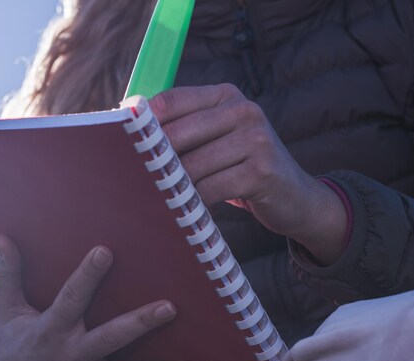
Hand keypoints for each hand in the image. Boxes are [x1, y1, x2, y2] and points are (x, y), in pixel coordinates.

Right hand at [0, 235, 208, 360]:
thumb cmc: (6, 346)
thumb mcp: (1, 310)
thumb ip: (7, 273)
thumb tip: (0, 236)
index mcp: (49, 331)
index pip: (70, 300)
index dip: (87, 276)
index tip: (105, 252)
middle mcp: (72, 358)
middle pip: (111, 339)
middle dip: (140, 324)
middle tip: (171, 307)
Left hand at [149, 84, 348, 263]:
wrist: (295, 197)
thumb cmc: (242, 170)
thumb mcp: (217, 141)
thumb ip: (184, 131)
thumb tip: (129, 137)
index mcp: (226, 95)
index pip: (171, 102)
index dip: (142, 125)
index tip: (117, 144)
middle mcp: (244, 110)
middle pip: (177, 134)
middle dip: (154, 160)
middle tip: (130, 180)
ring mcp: (256, 139)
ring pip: (192, 166)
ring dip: (172, 187)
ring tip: (156, 200)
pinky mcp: (261, 172)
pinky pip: (211, 189)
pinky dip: (193, 203)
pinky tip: (185, 211)